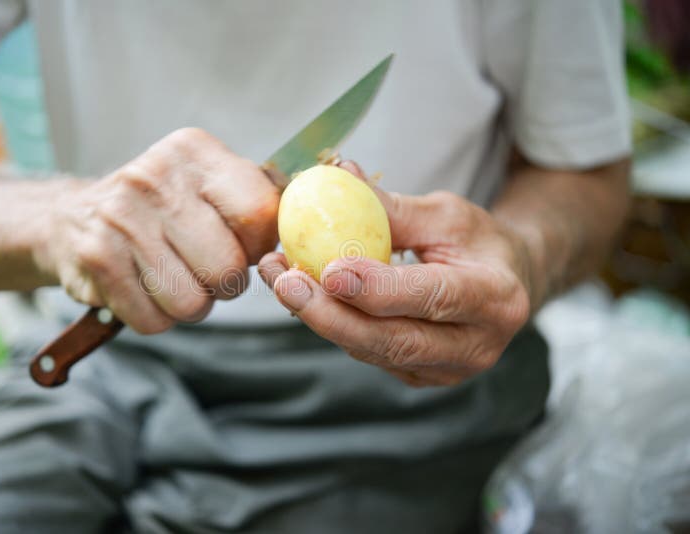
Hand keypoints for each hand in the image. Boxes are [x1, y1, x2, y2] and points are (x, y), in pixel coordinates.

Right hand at [40, 127, 279, 332]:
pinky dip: (157, 317)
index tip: (247, 246)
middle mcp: (155, 178)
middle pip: (228, 269)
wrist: (72, 219)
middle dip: (225, 284)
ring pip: (191, 303)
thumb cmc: (160, 209)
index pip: (259, 213)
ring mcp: (121, 218)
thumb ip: (254, 202)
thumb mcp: (205, 183)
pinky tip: (145, 288)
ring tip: (174, 277)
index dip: (262, 245)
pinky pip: (154, 321)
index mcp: (194, 151)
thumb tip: (302, 238)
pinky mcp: (96, 259)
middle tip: (207, 270)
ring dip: (191, 304)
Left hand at [258, 161, 532, 386]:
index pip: (434, 297)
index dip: (379, 290)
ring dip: (320, 317)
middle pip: (394, 340)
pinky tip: (304, 293)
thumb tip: (337, 177)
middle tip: (285, 282)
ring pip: (373, 351)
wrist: (508, 284)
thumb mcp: (445, 214)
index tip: (331, 270)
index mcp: (496, 297)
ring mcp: (448, 369)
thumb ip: (393, 209)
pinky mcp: (421, 375)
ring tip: (280, 276)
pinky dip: (333, 324)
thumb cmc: (478, 243)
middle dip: (331, 315)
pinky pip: (369, 354)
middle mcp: (476, 345)